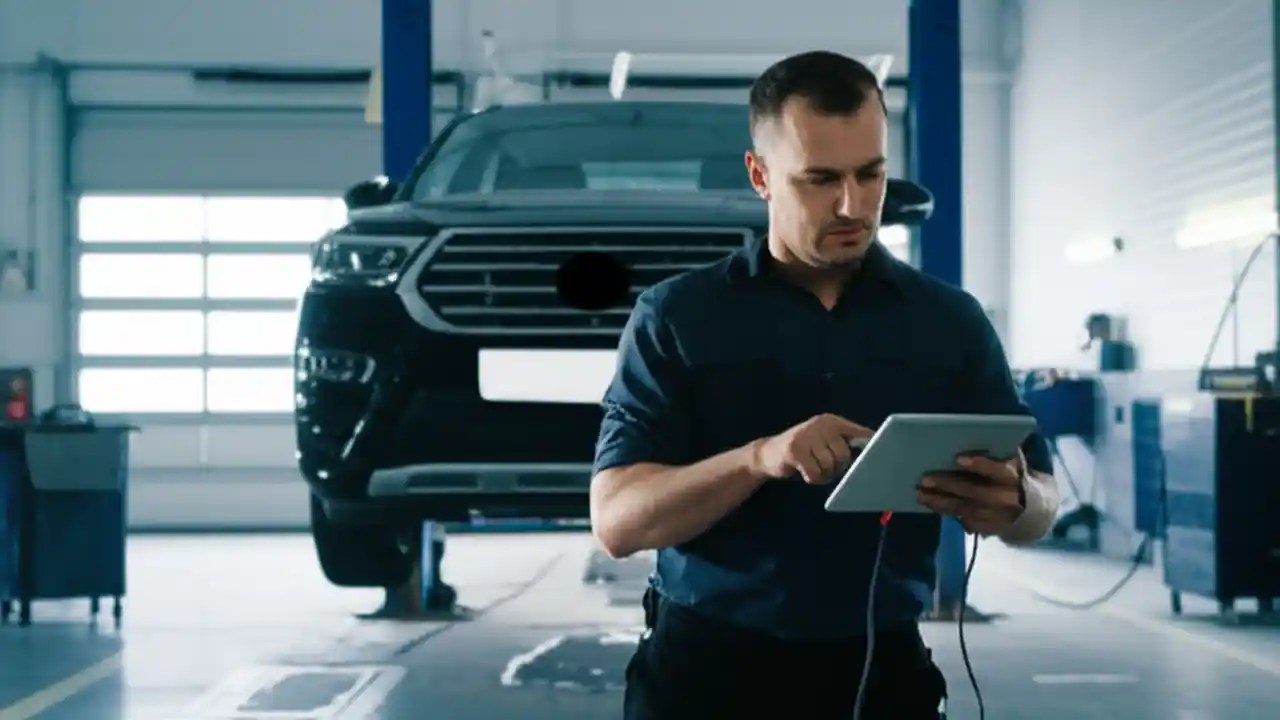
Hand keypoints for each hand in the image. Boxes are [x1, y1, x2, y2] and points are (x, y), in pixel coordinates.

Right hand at [751, 413, 873, 484]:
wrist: (767, 454)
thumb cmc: (803, 451)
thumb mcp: (824, 441)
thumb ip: (844, 443)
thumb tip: (873, 454)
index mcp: (832, 421)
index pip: (860, 433)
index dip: (873, 446)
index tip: (884, 457)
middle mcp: (820, 424)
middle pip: (843, 455)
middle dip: (837, 468)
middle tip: (826, 468)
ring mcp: (806, 435)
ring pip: (829, 465)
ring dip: (824, 475)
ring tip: (814, 470)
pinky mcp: (795, 450)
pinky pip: (814, 473)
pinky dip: (813, 479)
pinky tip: (805, 474)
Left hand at [916, 449, 1026, 534]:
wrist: (1032, 509)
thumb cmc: (1013, 476)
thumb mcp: (1012, 462)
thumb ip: (997, 453)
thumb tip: (971, 436)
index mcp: (1011, 477)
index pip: (996, 470)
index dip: (978, 464)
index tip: (958, 459)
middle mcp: (1004, 498)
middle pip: (972, 491)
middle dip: (947, 485)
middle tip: (925, 479)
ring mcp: (995, 516)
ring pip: (962, 508)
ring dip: (939, 501)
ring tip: (920, 494)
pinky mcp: (986, 528)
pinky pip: (961, 519)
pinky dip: (944, 510)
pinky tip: (931, 503)